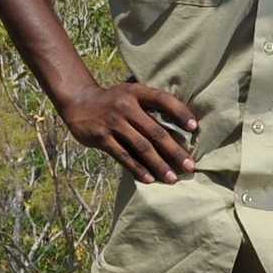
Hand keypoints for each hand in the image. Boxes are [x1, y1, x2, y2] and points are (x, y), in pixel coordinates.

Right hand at [61, 81, 198, 182]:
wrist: (78, 102)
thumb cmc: (113, 100)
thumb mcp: (130, 93)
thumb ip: (150, 104)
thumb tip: (181, 122)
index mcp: (136, 92)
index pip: (163, 99)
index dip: (179, 112)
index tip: (194, 127)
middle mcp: (125, 106)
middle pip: (155, 131)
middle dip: (174, 150)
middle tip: (190, 166)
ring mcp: (113, 123)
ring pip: (141, 147)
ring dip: (159, 164)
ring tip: (172, 178)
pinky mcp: (101, 138)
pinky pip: (123, 156)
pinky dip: (137, 169)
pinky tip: (149, 179)